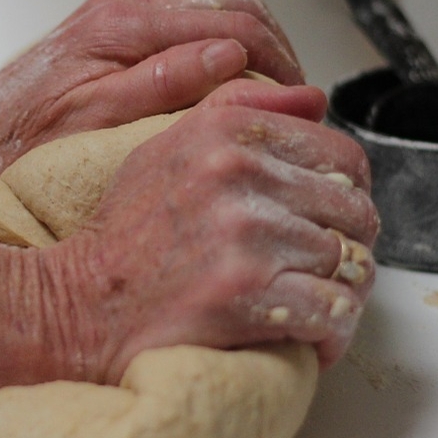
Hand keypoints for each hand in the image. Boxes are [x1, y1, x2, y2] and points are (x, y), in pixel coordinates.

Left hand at [0, 0, 302, 173]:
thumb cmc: (21, 143)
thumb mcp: (98, 123)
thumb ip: (166, 84)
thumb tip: (231, 59)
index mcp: (123, 25)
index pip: (233, 21)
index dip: (279, 59)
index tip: (300, 97)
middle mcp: (123, 8)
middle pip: (232, 2)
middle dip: (274, 45)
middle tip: (293, 94)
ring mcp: (119, 13)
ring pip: (213, 6)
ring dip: (250, 42)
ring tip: (267, 89)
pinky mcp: (113, 27)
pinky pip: (185, 20)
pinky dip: (218, 42)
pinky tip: (225, 79)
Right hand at [34, 78, 377, 382]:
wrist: (81, 303)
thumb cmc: (125, 234)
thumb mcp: (168, 146)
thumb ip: (240, 110)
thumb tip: (315, 99)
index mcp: (228, 132)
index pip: (344, 157)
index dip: (347, 195)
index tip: (328, 221)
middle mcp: (238, 174)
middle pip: (357, 213)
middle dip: (348, 247)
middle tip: (320, 270)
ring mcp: (245, 236)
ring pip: (351, 265)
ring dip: (338, 294)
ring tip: (310, 305)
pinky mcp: (247, 295)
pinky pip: (333, 312)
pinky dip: (331, 334)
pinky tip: (309, 338)